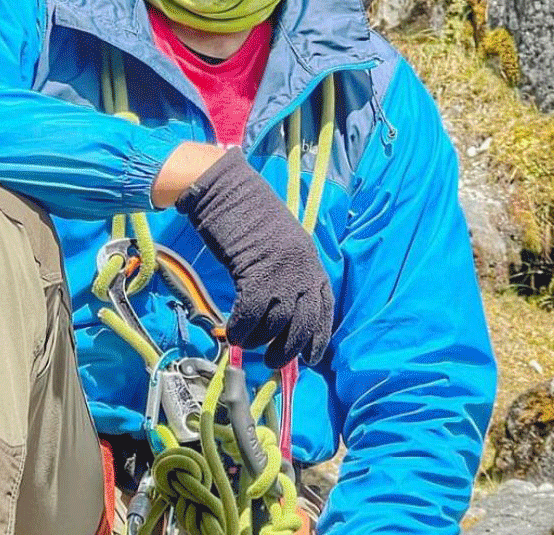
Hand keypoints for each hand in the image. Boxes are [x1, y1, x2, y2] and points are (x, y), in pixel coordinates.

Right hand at [175, 148, 332, 367]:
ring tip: (246, 343)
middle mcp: (302, 270)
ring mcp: (280, 273)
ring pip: (275, 324)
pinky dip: (241, 329)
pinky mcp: (254, 274)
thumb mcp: (282, 246)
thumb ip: (289, 275)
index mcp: (312, 263)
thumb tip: (282, 315)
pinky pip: (250, 315)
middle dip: (288, 350)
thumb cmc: (252, 216)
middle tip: (272, 361)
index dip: (318, 338)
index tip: (310, 358)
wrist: (229, 191)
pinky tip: (232, 332)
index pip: (325, 309)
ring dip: (259, 341)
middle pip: (302, 324)